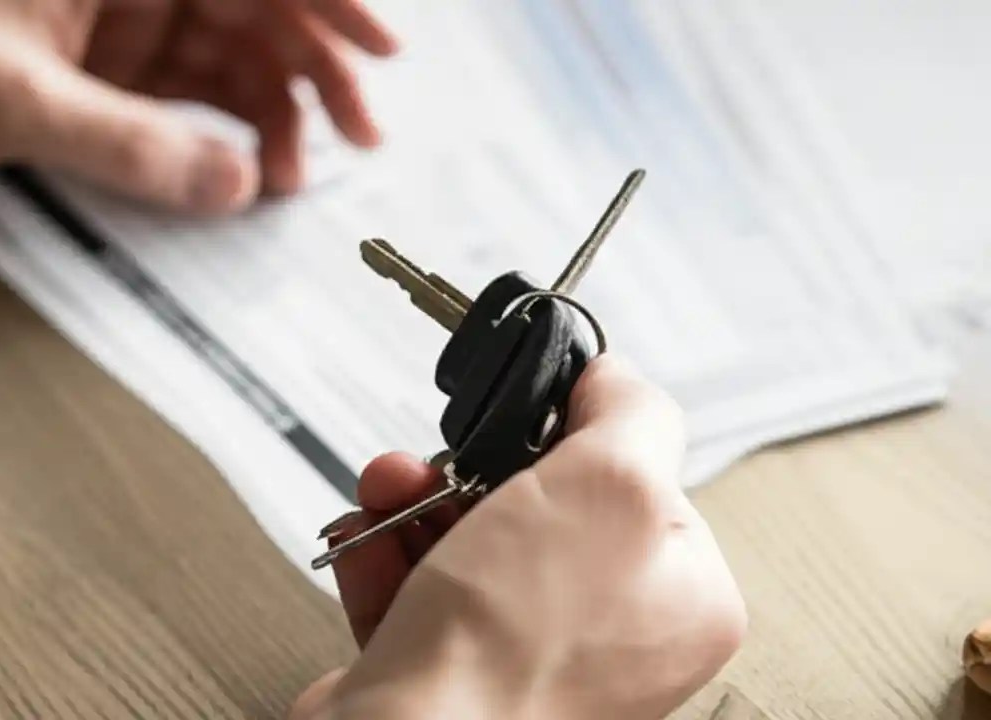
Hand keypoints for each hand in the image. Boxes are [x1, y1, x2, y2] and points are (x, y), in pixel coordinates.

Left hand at [0, 0, 395, 212]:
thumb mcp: (18, 96)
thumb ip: (133, 146)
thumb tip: (227, 181)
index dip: (328, 3)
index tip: (378, 48)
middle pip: (253, 12)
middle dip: (308, 72)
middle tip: (349, 134)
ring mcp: (112, 24)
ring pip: (222, 61)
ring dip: (264, 114)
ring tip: (285, 174)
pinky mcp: (93, 72)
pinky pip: (177, 101)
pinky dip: (213, 136)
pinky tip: (238, 170)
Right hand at [292, 355, 746, 719]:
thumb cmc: (517, 651)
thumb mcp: (609, 486)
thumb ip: (632, 413)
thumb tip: (617, 379)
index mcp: (681, 595)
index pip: (640, 477)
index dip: (573, 434)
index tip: (528, 418)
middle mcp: (612, 631)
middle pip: (541, 501)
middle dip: (472, 466)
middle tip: (446, 459)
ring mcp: (527, 654)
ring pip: (469, 538)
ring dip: (415, 499)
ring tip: (389, 490)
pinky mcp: (450, 666)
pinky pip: (417, 585)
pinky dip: (383, 552)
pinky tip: (366, 539)